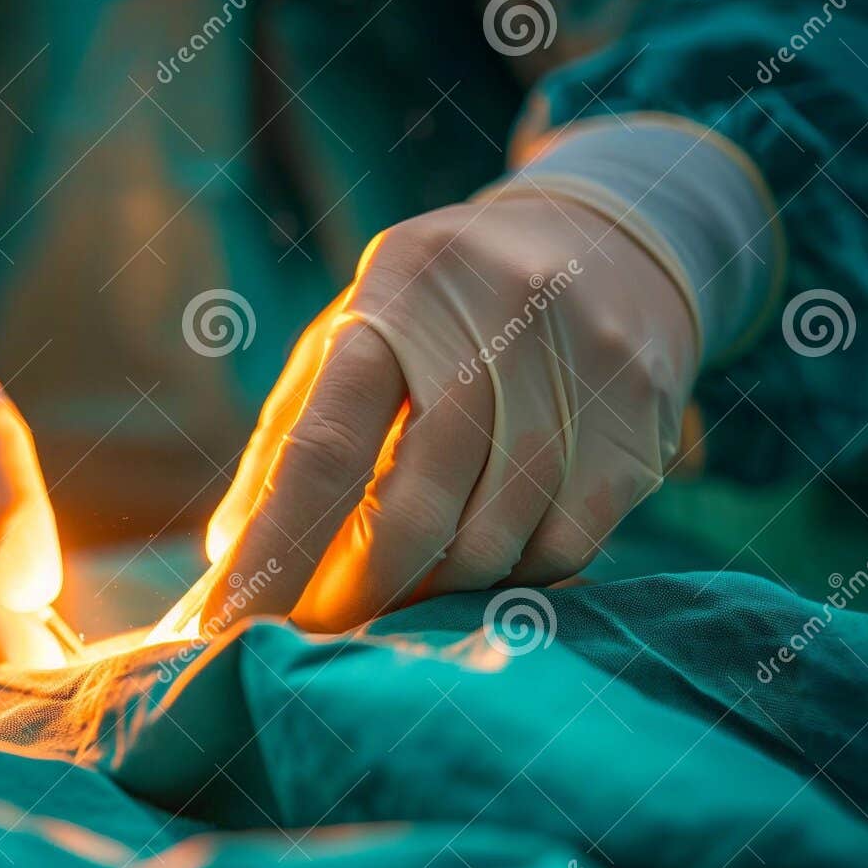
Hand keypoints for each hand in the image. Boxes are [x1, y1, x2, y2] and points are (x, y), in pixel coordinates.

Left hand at [200, 195, 698, 632]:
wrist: (608, 236)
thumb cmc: (441, 309)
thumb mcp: (354, 334)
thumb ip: (287, 437)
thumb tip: (228, 557)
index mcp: (397, 296)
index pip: (325, 447)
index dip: (276, 550)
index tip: (228, 624)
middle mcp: (495, 322)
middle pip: (415, 512)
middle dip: (355, 594)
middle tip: (319, 630)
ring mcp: (581, 370)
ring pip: (490, 545)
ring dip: (431, 590)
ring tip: (402, 580)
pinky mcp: (639, 422)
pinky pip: (561, 551)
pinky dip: (505, 578)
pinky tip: (479, 556)